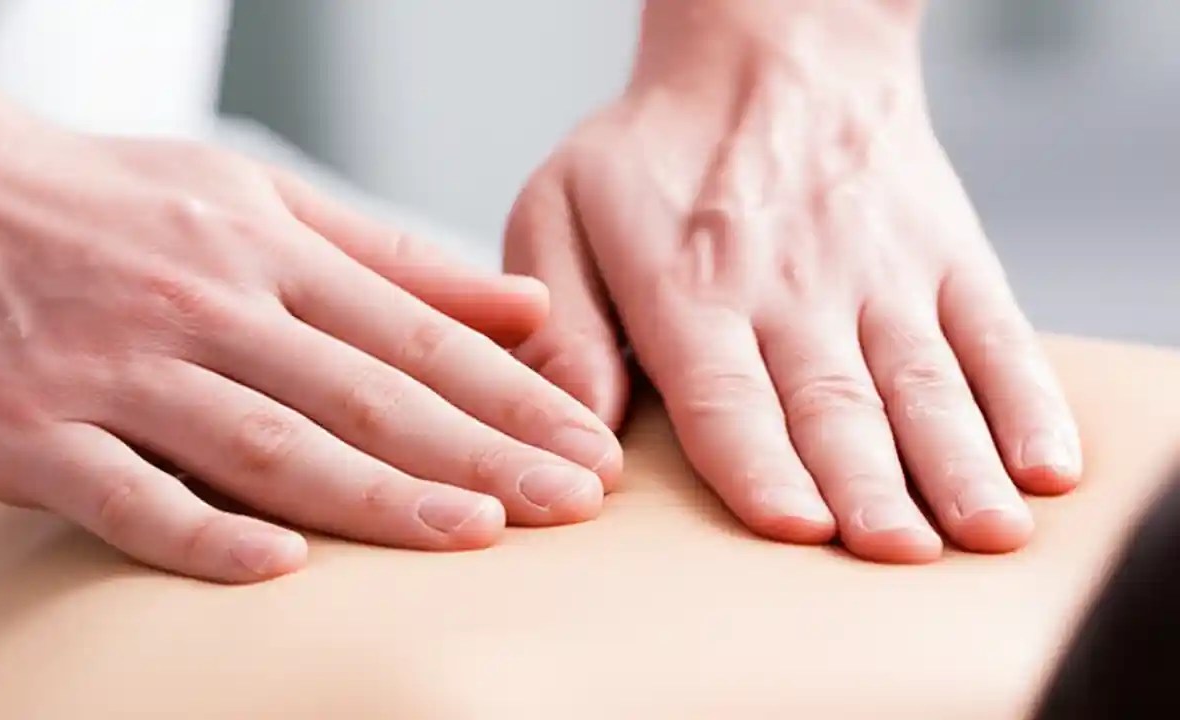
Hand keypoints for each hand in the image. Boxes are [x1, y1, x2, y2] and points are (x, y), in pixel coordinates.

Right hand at [0, 112, 620, 582]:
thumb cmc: (106, 201)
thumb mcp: (256, 197)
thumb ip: (390, 257)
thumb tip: (519, 303)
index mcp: (265, 248)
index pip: (416, 336)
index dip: (512, 396)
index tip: (586, 446)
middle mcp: (205, 305)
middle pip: (365, 395)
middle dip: (480, 453)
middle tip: (572, 504)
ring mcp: (114, 369)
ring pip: (266, 443)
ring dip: (375, 494)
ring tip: (472, 534)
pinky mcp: (28, 430)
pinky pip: (126, 492)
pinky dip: (200, 532)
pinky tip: (281, 568)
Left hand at [505, 0, 1078, 561]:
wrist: (770, 49)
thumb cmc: (654, 149)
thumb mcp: (559, 210)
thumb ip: (563, 325)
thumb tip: (582, 428)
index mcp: (692, 290)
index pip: (730, 396)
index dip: (763, 464)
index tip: (796, 528)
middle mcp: (794, 288)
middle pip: (837, 403)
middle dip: (871, 488)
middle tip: (900, 557)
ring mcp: (881, 273)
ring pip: (923, 381)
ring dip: (956, 461)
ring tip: (984, 532)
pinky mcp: (946, 255)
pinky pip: (994, 333)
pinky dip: (1025, 401)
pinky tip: (1044, 464)